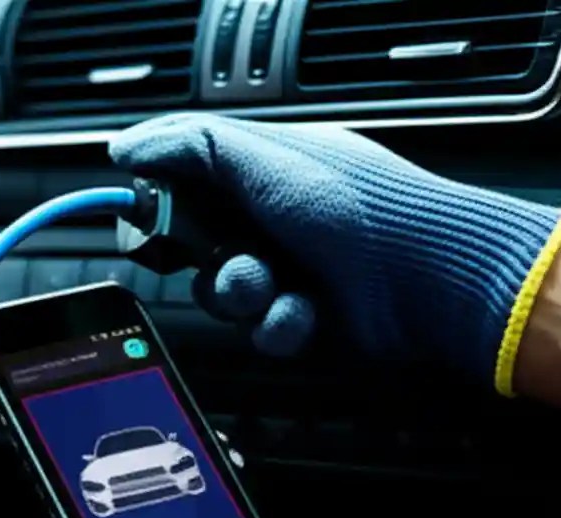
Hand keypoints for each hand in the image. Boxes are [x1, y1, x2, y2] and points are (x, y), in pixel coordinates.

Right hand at [112, 114, 560, 393]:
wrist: (432, 282)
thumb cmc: (363, 212)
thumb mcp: (266, 162)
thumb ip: (193, 148)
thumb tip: (129, 146)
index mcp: (265, 168)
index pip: (190, 176)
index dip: (161, 198)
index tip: (145, 214)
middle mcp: (274, 215)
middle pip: (196, 242)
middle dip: (202, 256)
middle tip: (220, 253)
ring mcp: (290, 266)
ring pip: (223, 292)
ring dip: (241, 294)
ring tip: (272, 287)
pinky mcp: (303, 314)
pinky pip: (259, 328)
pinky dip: (278, 324)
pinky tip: (304, 312)